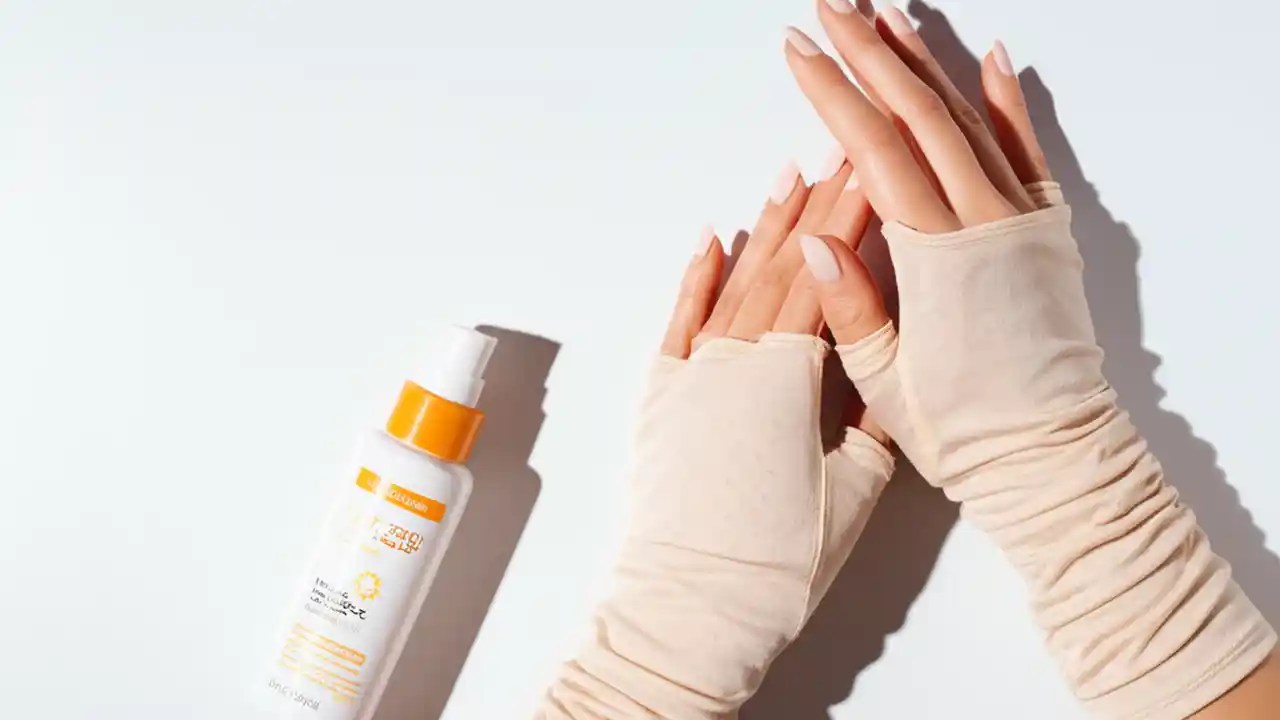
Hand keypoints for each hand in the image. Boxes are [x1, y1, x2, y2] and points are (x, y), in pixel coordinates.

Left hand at [538, 163, 894, 718]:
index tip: (877, 175)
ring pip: (736, 284)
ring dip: (765, 229)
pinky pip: (679, 320)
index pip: (829, 280)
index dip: (855, 222)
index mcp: (789, 378)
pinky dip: (696, 277)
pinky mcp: (659, 397)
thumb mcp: (853, 492)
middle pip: (786, 268)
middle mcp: (735, 360)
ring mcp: (691, 374)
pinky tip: (712, 239)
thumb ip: (871, 417)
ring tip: (789, 176)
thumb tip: (886, 362)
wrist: (688, 608)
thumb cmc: (776, 562)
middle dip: (820, 207)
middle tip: (845, 154)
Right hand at [783, 4, 1275, 717]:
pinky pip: (1026, 149)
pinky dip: (1005, 100)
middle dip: (869, 54)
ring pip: (968, 118)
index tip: (798, 52)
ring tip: (886, 18)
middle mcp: (984, 222)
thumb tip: (813, 238)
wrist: (1053, 454)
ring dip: (924, 63)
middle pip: (919, 114)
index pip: (873, 149)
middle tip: (830, 8)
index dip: (831, 94)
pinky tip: (989, 57)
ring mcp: (1022, 220)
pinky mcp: (1048, 230)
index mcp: (936, 256)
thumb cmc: (964, 429)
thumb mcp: (886, 379)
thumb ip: (850, 304)